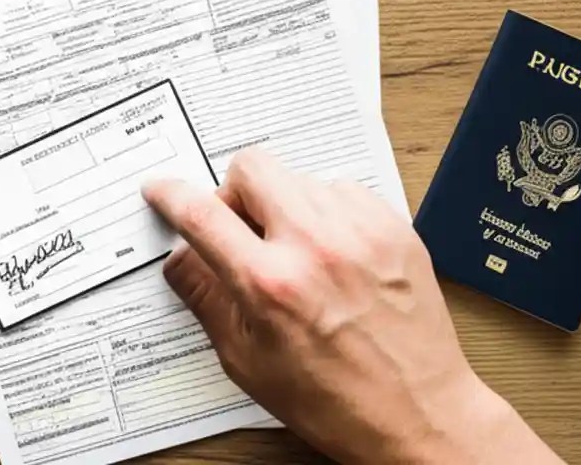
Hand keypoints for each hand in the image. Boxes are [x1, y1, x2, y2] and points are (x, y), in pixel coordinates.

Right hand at [143, 147, 561, 464]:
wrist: (419, 413)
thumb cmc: (336, 400)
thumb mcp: (247, 360)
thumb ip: (206, 298)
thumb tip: (180, 257)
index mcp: (270, 285)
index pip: (201, 214)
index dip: (170, 195)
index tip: (161, 190)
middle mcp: (315, 247)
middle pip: (251, 168)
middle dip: (234, 193)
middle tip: (241, 230)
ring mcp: (360, 231)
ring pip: (297, 176)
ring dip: (282, 204)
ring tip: (294, 252)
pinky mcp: (393, 228)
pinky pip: (341, 190)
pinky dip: (325, 213)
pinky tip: (330, 253)